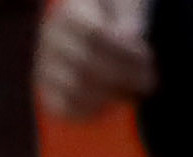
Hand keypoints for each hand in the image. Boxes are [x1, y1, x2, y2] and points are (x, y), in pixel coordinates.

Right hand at [35, 0, 152, 122]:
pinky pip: (63, 108)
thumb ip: (126, 16)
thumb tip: (128, 37)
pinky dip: (90, 111)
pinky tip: (111, 104)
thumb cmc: (115, 12)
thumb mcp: (124, 5)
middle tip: (147, 80)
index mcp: (67, 14)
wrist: (95, 23)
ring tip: (132, 92)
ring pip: (74, 89)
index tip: (147, 59)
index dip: (122, 51)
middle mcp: (49, 42)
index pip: (94, 36)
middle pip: (85, 65)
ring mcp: (45, 69)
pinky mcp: (46, 92)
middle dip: (122, 76)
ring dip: (109, 95)